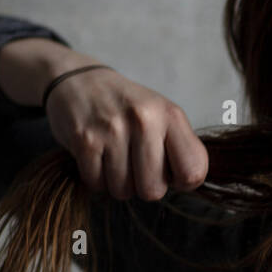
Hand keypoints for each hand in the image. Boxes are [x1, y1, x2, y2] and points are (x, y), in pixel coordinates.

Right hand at [45, 65, 208, 200]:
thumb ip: (179, 147)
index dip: (182, 182)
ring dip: (117, 183)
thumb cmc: (127, 107)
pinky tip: (97, 157)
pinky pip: (97, 184)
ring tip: (114, 158)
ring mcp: (113, 130)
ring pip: (123, 191)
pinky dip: (96, 179)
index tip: (170, 173)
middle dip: (144, 186)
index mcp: (170, 115)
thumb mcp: (162, 115)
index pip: (193, 171)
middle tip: (136, 165)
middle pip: (154, 190)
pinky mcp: (85, 140)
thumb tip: (188, 183)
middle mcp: (144, 120)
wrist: (78, 80)